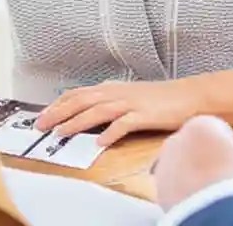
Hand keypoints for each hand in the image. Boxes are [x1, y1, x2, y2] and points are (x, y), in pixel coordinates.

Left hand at [34, 79, 200, 145]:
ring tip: (61, 132)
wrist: (191, 95)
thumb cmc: (161, 98)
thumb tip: (89, 110)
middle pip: (82, 100)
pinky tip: (100, 142)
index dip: (58, 104)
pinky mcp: (146, 115)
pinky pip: (125, 124)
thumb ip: (110, 101)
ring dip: (77, 122)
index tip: (42, 114)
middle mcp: (118, 93)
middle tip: (41, 124)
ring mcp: (131, 103)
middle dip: (59, 112)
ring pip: (98, 110)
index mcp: (112, 89)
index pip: (78, 93)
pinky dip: (111, 132)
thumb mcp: (130, 95)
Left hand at [153, 103, 232, 210]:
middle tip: (231, 180)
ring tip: (216, 192)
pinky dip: (186, 189)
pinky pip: (176, 184)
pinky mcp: (158, 187)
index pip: (223, 132)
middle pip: (202, 147)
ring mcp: (165, 163)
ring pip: (188, 165)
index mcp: (200, 124)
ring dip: (199, 174)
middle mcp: (176, 138)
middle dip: (214, 159)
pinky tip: (202, 200)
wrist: (215, 216)